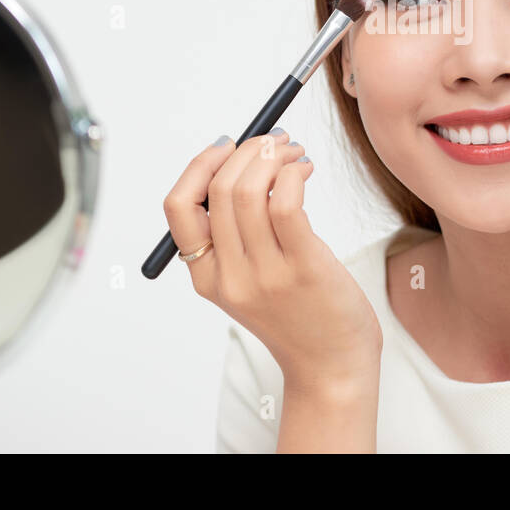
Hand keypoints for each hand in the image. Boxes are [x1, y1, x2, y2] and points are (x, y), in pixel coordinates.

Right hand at [163, 130, 382, 387]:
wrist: (332, 367)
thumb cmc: (299, 313)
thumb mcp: (251, 279)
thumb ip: (240, 233)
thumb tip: (244, 159)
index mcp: (206, 276)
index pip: (177, 207)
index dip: (199, 165)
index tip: (228, 146)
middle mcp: (229, 276)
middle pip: (218, 190)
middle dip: (246, 150)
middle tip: (275, 142)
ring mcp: (265, 275)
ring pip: (248, 191)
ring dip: (273, 156)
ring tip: (295, 154)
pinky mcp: (303, 269)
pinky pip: (286, 203)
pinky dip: (292, 174)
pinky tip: (305, 172)